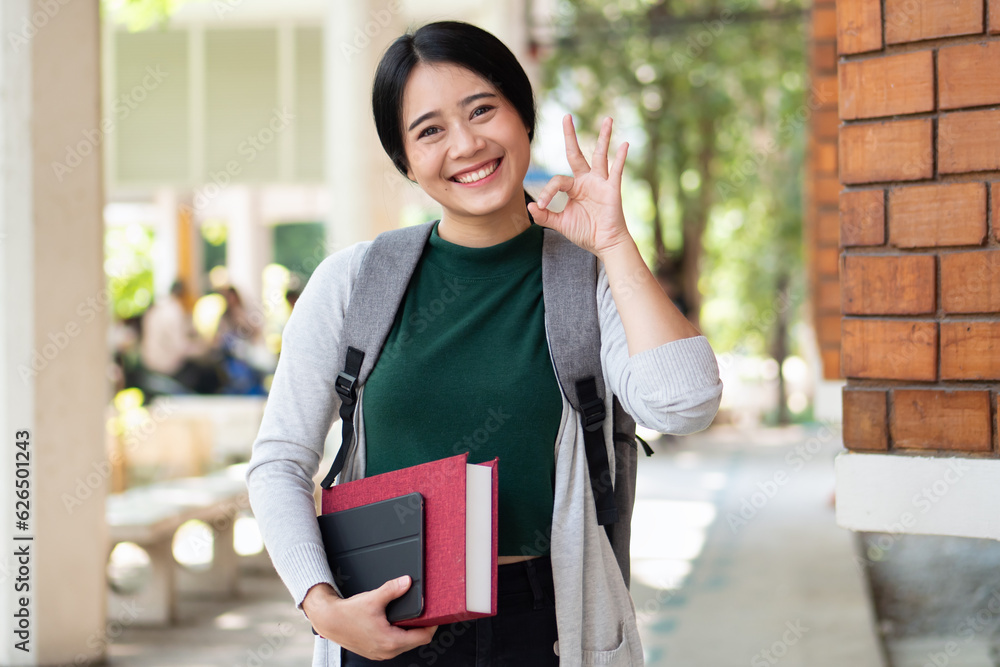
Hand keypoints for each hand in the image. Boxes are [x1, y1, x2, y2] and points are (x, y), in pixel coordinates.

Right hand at [303, 577, 437, 659]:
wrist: (328, 620)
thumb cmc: (348, 613)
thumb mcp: (373, 598)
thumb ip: (393, 589)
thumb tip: (407, 582)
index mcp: (390, 641)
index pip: (423, 637)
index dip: (432, 625)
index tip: (436, 615)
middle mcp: (387, 651)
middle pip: (416, 641)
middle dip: (422, 627)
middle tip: (426, 613)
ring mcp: (380, 653)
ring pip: (405, 644)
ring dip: (410, 632)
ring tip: (412, 617)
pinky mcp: (374, 651)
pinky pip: (394, 646)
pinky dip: (400, 635)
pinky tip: (397, 623)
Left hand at [528, 115, 632, 258]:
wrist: (604, 245)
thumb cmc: (585, 232)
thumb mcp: (561, 224)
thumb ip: (545, 216)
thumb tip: (530, 206)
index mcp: (573, 187)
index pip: (557, 181)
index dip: (548, 191)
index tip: (543, 205)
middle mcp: (586, 180)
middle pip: (576, 153)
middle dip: (570, 135)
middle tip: (566, 116)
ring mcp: (600, 183)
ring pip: (600, 155)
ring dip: (604, 137)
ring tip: (607, 119)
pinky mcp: (612, 189)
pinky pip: (616, 171)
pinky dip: (620, 158)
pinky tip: (625, 145)